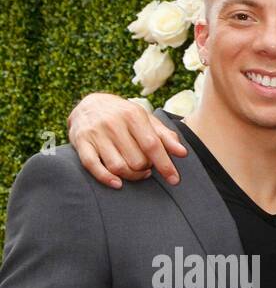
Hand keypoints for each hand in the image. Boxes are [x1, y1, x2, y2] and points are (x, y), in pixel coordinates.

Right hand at [68, 92, 186, 187]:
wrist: (89, 104)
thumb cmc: (125, 117)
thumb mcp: (147, 121)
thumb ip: (165, 136)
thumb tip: (183, 153)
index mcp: (132, 115)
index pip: (152, 145)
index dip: (165, 165)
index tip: (175, 180)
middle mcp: (112, 122)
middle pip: (136, 160)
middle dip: (146, 168)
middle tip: (146, 165)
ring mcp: (95, 132)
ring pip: (118, 167)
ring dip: (131, 176)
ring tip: (136, 171)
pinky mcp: (80, 142)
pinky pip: (93, 166)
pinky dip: (106, 178)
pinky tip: (117, 183)